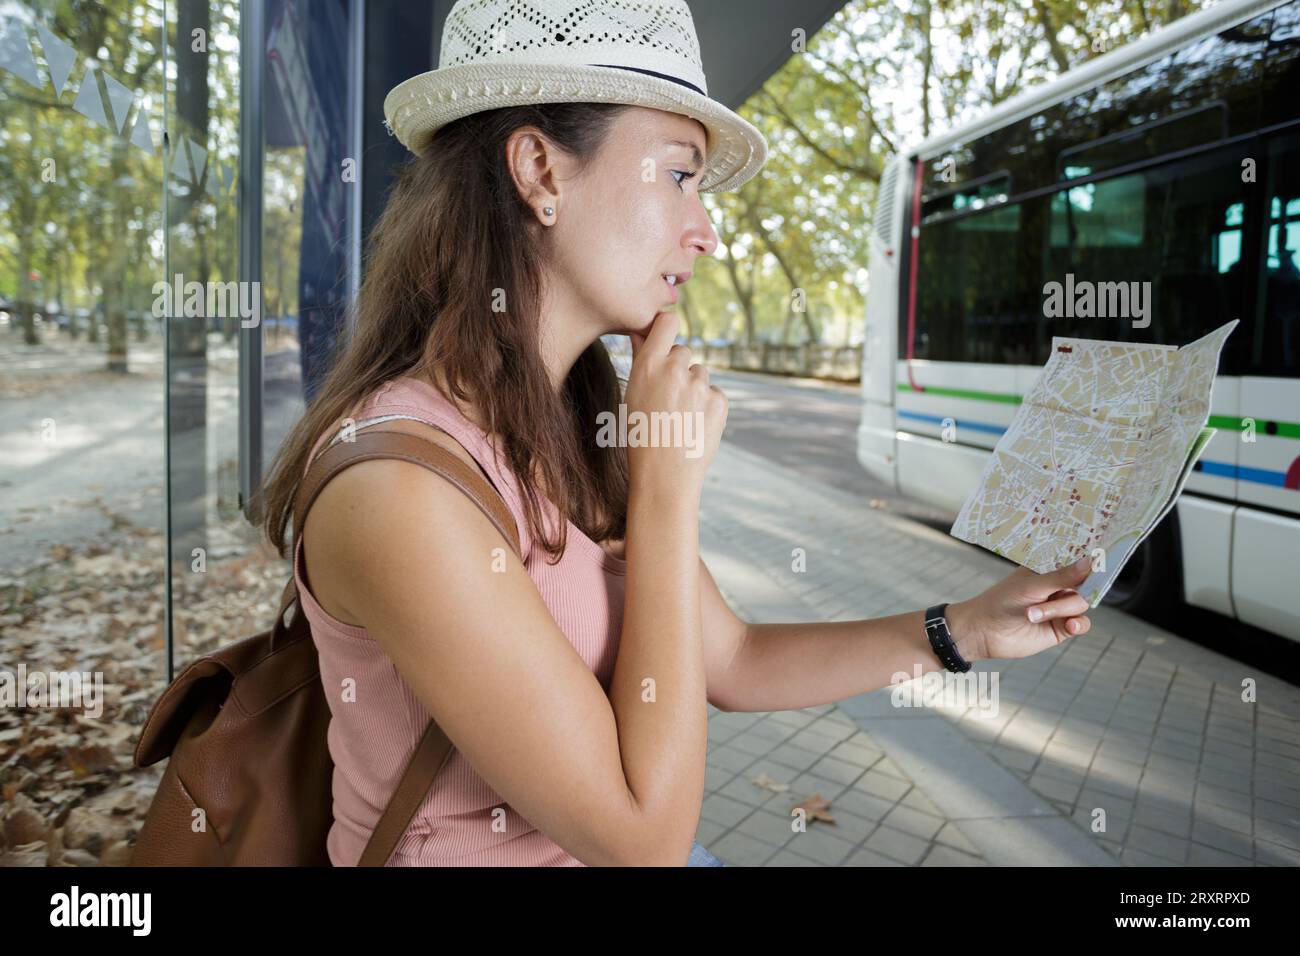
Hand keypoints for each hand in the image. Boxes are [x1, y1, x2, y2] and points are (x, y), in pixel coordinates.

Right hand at [625, 312, 726, 498]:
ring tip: (680, 417)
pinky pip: (714, 393)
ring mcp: (699, 386)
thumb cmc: (642, 436)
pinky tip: (694, 425)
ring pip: (700, 374)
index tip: (665, 338)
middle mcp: (675, 370)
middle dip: (678, 369)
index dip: (667, 328)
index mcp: (648, 365)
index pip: (667, 322)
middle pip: (684, 352)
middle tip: (668, 400)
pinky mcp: (719, 401)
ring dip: (693, 389)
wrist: (665, 476)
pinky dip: (707, 406)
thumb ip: (642, 359)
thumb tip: (642, 331)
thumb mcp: (633, 395)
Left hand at [946, 556, 1093, 661]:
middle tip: (1053, 595)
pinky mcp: (1060, 628)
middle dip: (1070, 591)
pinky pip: (1081, 624)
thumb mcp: (1032, 586)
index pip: (1075, 562)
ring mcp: (1059, 608)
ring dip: (1062, 610)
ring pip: (1080, 605)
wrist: (983, 632)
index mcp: (1048, 570)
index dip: (1090, 561)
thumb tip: (1091, 561)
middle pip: (1083, 585)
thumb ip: (1063, 577)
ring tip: (1033, 615)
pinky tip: (1069, 625)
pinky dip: (1079, 624)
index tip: (1104, 557)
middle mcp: (1056, 587)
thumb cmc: (1001, 601)